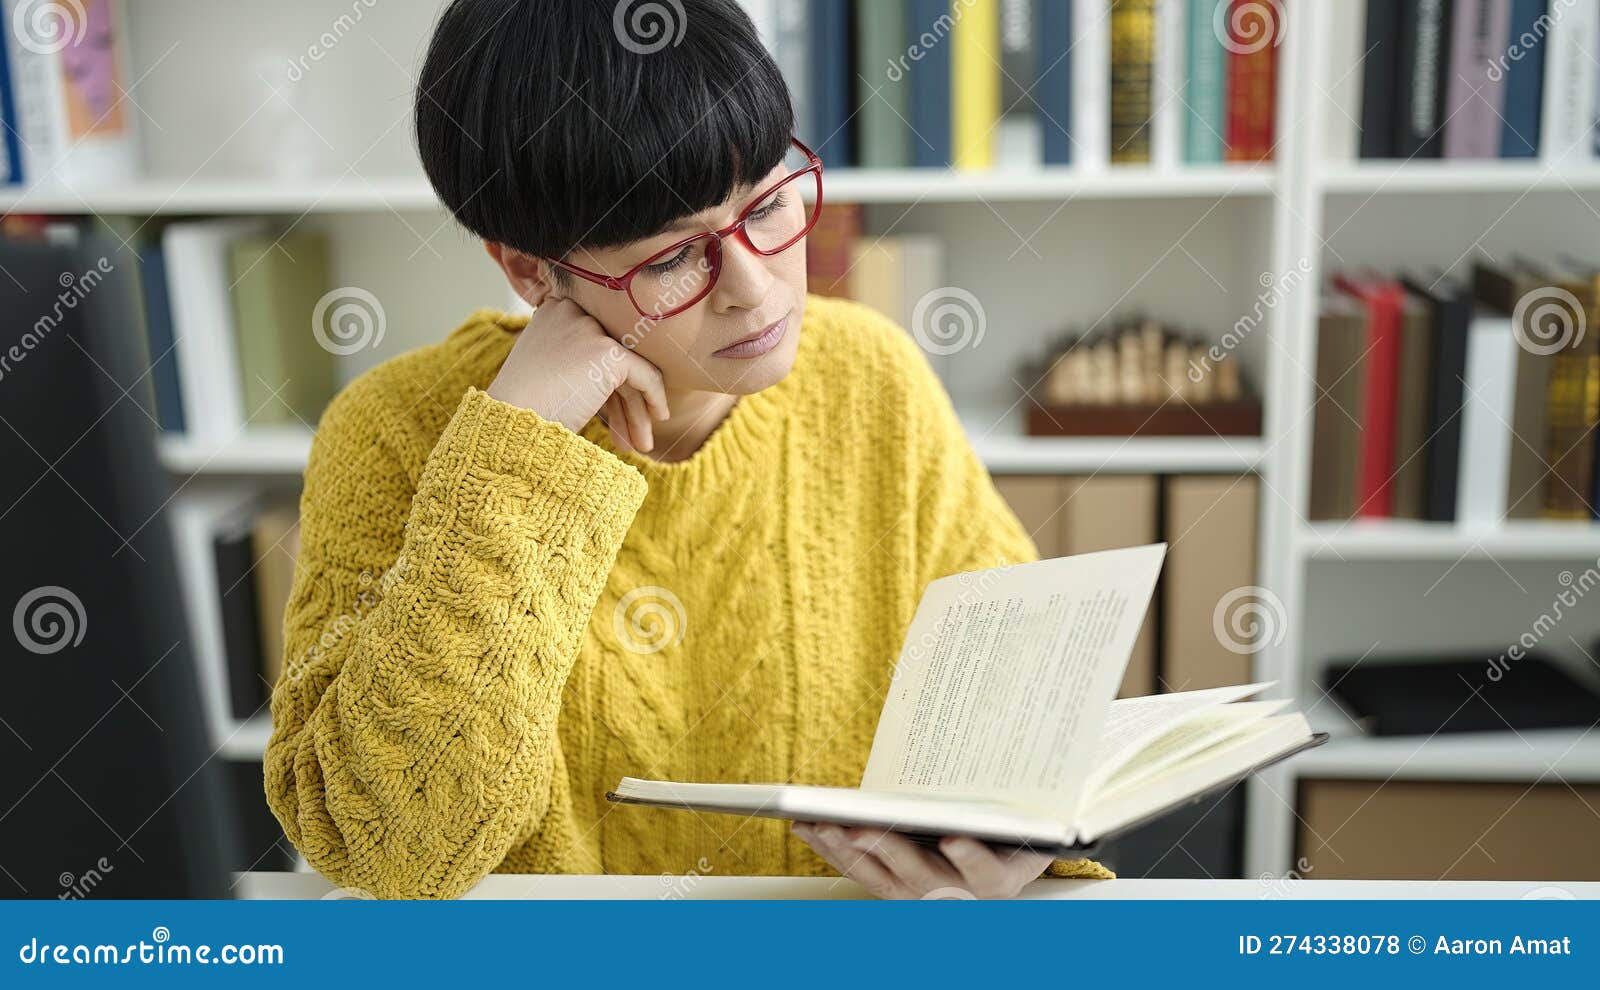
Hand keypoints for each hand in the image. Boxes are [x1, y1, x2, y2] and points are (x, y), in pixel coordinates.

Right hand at [487, 296, 669, 451]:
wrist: (510, 425)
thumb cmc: (523, 409)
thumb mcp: (547, 371)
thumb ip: (578, 360)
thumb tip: (624, 377)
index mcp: (554, 310)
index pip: (596, 342)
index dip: (608, 382)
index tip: (615, 413)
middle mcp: (571, 310)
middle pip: (614, 356)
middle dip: (625, 398)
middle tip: (631, 433)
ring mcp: (590, 328)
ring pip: (630, 368)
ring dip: (637, 407)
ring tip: (642, 443)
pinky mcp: (607, 351)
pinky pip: (645, 374)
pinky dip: (654, 397)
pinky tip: (657, 420)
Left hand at [792, 823, 1054, 898]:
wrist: (1000, 863)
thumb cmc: (1012, 834)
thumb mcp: (1029, 821)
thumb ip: (1024, 803)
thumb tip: (1027, 755)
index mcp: (999, 880)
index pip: (986, 872)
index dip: (971, 857)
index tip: (954, 838)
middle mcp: (959, 897)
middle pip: (921, 878)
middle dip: (888, 850)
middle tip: (861, 829)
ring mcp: (921, 897)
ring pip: (880, 879)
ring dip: (848, 851)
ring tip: (822, 822)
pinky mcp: (892, 890)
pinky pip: (858, 873)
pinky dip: (831, 850)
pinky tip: (809, 827)